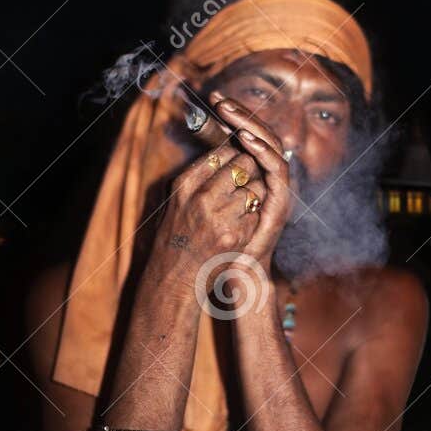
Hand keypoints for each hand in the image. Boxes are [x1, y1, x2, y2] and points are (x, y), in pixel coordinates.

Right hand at [154, 140, 267, 277]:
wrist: (175, 277)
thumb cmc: (176, 237)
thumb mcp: (177, 201)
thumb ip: (198, 178)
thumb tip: (225, 155)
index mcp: (185, 185)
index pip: (222, 153)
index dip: (235, 156)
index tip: (236, 164)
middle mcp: (202, 197)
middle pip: (244, 166)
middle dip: (250, 171)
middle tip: (246, 182)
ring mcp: (221, 217)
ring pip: (256, 189)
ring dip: (254, 195)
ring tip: (242, 206)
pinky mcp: (236, 235)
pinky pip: (256, 213)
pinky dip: (253, 217)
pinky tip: (240, 226)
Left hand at [208, 92, 294, 265]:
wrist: (237, 269)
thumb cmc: (222, 237)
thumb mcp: (213, 198)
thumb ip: (215, 173)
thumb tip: (202, 146)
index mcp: (257, 172)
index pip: (250, 133)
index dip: (236, 114)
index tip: (216, 98)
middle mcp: (270, 175)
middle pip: (262, 134)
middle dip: (240, 113)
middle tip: (220, 98)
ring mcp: (278, 187)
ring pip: (271, 145)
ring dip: (250, 125)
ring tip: (230, 112)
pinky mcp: (282, 199)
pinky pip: (276, 168)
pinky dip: (261, 150)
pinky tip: (245, 138)